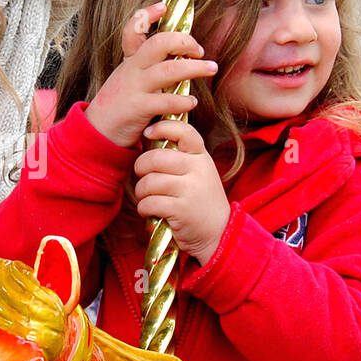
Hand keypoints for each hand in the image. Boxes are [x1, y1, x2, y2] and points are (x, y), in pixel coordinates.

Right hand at [85, 2, 217, 147]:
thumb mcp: (129, 80)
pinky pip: (164, 101)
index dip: (146, 14)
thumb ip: (148, 68)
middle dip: (184, 42)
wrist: (97, 133)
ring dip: (194, 68)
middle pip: (159, 43)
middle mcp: (131, 70)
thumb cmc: (120, 106)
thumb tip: (177, 58)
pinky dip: (182, 100)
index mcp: (130, 61)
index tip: (163, 6)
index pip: (132, 29)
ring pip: (168, 70)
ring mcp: (134, 88)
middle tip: (200, 50)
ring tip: (211, 69)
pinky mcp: (136, 108)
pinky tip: (191, 102)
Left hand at [134, 117, 229, 264]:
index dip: (162, 127)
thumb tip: (151, 136)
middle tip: (143, 177)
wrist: (219, 233)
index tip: (148, 133)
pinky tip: (151, 211)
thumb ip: (182, 156)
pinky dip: (144, 208)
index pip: (183, 131)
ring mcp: (190, 189)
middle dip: (141, 168)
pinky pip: (149, 203)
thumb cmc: (201, 201)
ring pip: (149, 182)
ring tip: (148, 198)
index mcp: (201, 157)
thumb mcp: (199, 173)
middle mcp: (198, 169)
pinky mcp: (182, 210)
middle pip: (155, 158)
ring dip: (141, 193)